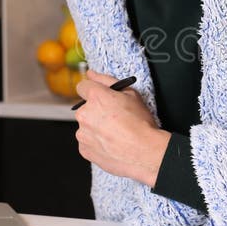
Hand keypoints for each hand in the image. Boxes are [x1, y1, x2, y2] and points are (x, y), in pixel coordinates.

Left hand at [74, 71, 169, 186]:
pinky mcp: (84, 149)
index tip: (101, 98)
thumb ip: (106, 80)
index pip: (83, 87)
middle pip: (85, 108)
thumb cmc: (140, 123)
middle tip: (115, 119)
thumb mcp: (131, 94)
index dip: (93, 91)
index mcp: (95, 97)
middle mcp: (84, 114)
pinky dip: (97, 142)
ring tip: (115, 134)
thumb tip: (91, 73)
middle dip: (96, 111)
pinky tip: (111, 143)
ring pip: (86, 126)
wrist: (144, 152)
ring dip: (96, 128)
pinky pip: (87, 142)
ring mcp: (82, 133)